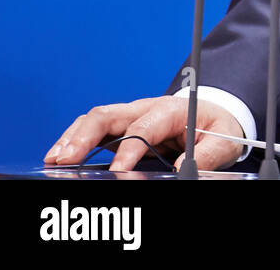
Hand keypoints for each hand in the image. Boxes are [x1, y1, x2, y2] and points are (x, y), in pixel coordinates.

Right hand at [43, 96, 245, 171]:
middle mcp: (145, 109)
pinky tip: (60, 158)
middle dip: (85, 136)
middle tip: (67, 160)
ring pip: (95, 119)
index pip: (144, 127)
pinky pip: (93, 130)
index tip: (119, 170)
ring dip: (72, 138)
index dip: (129, 149)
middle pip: (108, 114)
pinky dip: (74, 141)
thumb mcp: (224, 140)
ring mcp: (130, 116)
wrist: (215, 115)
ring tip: (55, 160)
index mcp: (171, 109)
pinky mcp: (121, 127)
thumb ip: (207, 154)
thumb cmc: (218, 127)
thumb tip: (183, 169)